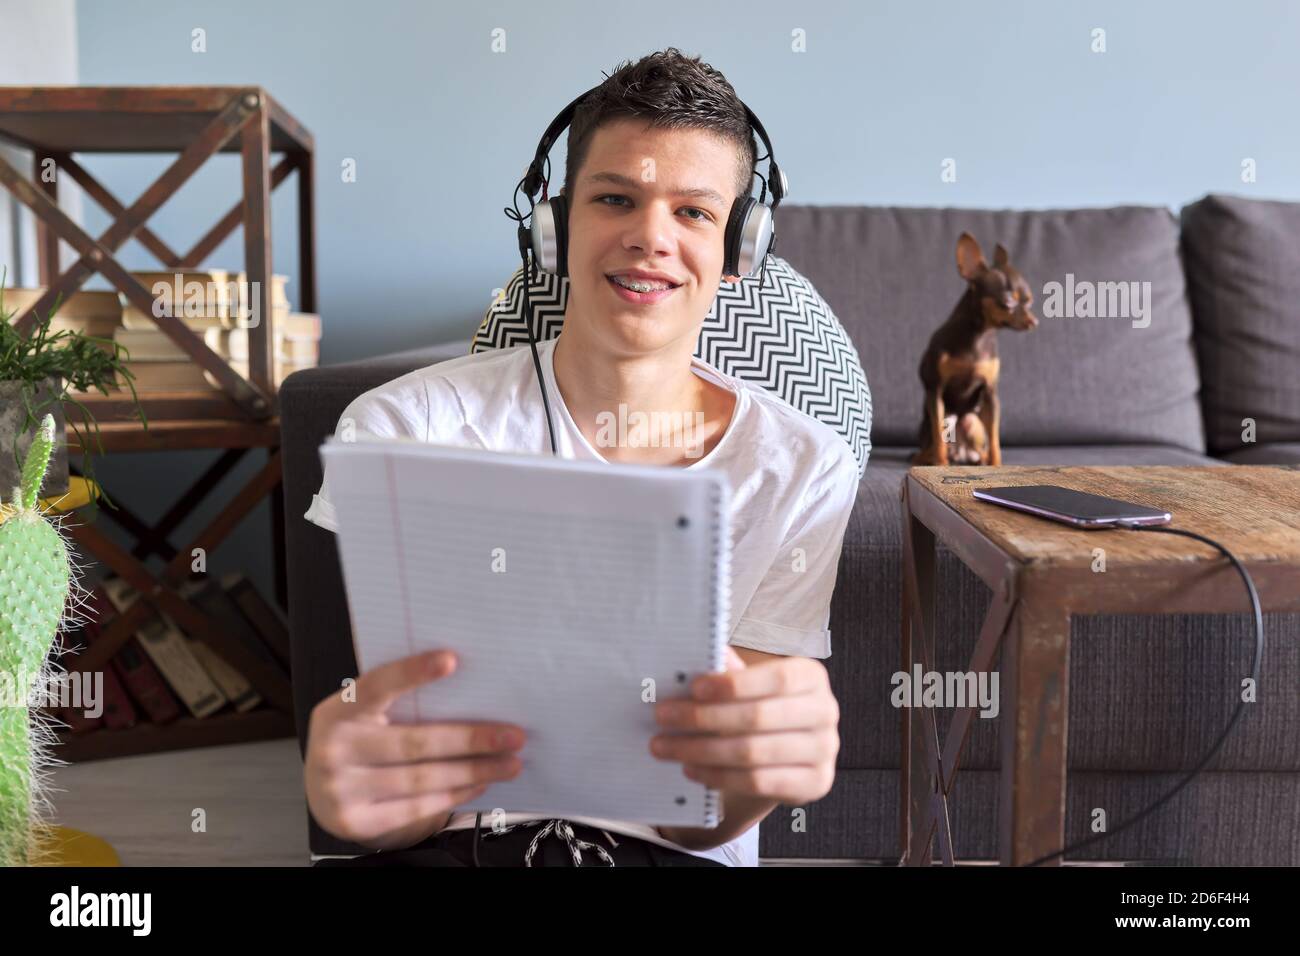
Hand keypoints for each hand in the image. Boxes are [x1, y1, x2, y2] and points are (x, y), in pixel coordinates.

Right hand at [304, 649, 525, 848]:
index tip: (452, 660)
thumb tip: (469, 684)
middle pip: (414, 742)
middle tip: (514, 735)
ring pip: (422, 779)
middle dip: (471, 739)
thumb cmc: (361, 740)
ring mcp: (342, 789)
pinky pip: (418, 807)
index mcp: (338, 711)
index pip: (377, 685)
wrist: (325, 793)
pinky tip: (481, 783)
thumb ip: (399, 702)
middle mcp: (334, 749)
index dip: (412, 672)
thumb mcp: (366, 716)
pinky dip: (455, 794)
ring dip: (474, 771)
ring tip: (510, 763)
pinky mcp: (357, 821)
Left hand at [649, 646, 839, 805]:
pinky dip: (718, 776)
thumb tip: (701, 650)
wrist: (784, 759)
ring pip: (753, 754)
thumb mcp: (751, 686)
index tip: (694, 688)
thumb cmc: (761, 710)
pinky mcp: (815, 785)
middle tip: (663, 718)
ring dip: (701, 751)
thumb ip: (729, 672)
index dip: (735, 684)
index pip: (777, 678)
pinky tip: (691, 768)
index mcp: (811, 676)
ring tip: (667, 747)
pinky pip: (757, 783)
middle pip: (759, 718)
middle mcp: (825, 712)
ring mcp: (824, 752)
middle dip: (703, 718)